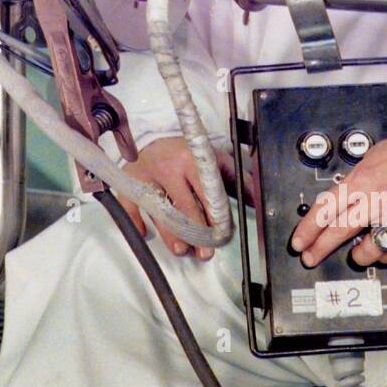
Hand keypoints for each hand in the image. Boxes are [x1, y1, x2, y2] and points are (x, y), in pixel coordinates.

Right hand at [117, 136, 235, 260]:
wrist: (153, 134)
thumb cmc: (188, 152)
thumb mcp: (215, 159)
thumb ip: (237, 179)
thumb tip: (258, 201)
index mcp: (192, 160)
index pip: (205, 193)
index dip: (215, 217)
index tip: (222, 235)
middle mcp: (167, 168)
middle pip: (182, 206)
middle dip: (195, 232)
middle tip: (205, 252)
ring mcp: (145, 175)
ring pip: (158, 210)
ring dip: (170, 234)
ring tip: (181, 250)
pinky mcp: (128, 181)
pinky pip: (129, 204)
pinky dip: (135, 220)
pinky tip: (144, 233)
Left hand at [290, 126, 386, 268]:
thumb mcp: (369, 160)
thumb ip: (353, 183)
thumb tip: (338, 202)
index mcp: (361, 181)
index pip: (325, 209)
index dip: (308, 229)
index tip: (299, 241)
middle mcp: (376, 200)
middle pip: (339, 231)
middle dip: (320, 248)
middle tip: (310, 257)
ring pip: (369, 248)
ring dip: (358, 255)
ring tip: (355, 255)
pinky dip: (385, 256)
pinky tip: (381, 252)